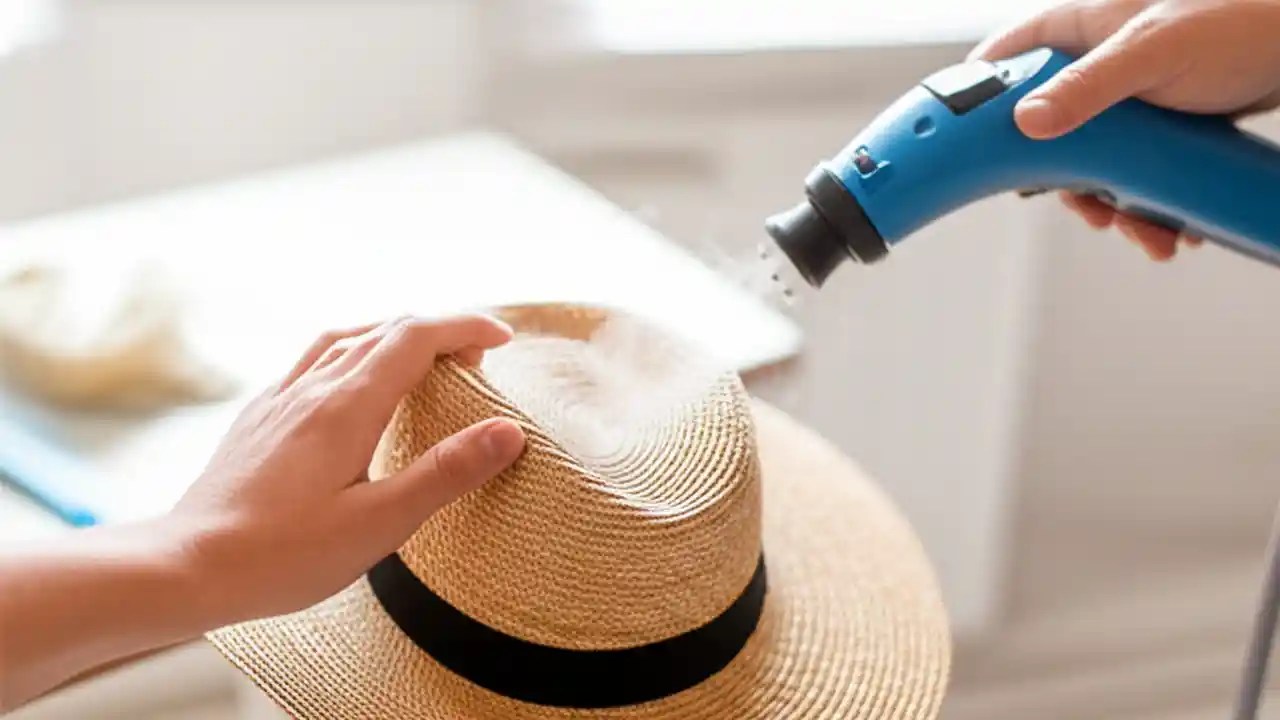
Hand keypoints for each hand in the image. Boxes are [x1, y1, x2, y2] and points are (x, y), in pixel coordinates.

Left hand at [169, 314, 526, 623]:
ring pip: (346, 340)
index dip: (465, 329)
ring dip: (393, 337)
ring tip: (422, 361)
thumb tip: (508, 431)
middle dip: (439, 333)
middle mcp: (312, 389)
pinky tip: (350, 385)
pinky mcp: (258, 418)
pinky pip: (312, 362)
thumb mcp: (379, 524)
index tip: (503, 340)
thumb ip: (445, 473)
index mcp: (347, 406)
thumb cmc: (283, 556)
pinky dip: (352, 354)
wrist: (186, 567)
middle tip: (477, 362)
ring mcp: (279, 400)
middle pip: (384, 331)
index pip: (416, 338)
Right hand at [970, 0, 1279, 260]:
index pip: (1002, 58)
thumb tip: (1028, 121)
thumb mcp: (1154, 52)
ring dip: (1114, 208)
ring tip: (1146, 231)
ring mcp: (1125, 102)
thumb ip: (1087, 86)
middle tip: (1085, 208)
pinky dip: (1147, 206)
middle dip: (1064, 184)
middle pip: (1043, 132)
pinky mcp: (1157, 129)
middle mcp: (1094, 66)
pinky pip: (1132, 175)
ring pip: (1090, 164)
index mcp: (1079, 29)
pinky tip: (1170, 225)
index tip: (960, 146)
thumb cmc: (1246, 19)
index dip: (974, 100)